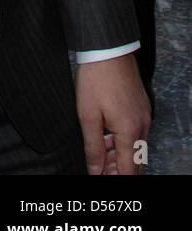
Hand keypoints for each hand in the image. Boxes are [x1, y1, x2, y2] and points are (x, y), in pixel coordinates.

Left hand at [76, 53, 149, 174]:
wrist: (108, 51)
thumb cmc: (96, 79)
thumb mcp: (88, 115)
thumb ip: (93, 146)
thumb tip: (95, 169)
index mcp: (130, 132)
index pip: (128, 169)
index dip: (113, 178)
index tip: (100, 179)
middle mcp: (142, 126)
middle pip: (134, 161)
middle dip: (117, 171)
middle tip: (99, 172)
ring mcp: (143, 116)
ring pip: (134, 147)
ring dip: (118, 156)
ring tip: (99, 158)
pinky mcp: (141, 108)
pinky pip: (135, 132)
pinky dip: (122, 141)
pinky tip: (107, 138)